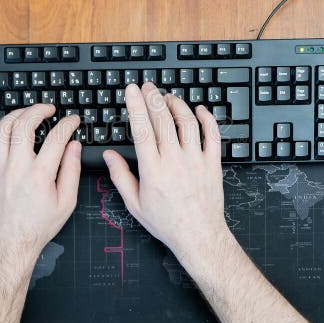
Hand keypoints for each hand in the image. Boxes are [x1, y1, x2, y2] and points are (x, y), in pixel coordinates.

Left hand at [0, 104, 81, 264]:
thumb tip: (74, 147)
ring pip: (1, 131)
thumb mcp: (67, 202)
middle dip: (38, 110)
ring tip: (26, 113)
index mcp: (40, 175)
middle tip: (49, 109)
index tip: (72, 120)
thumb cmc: (38, 226)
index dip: (67, 124)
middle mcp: (17, 168)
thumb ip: (72, 171)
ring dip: (14, 115)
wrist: (12, 243)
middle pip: (24, 126)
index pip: (56, 138)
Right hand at [103, 82, 228, 257]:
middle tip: (148, 86)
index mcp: (153, 171)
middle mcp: (175, 162)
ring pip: (188, 123)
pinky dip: (207, 119)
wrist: (199, 236)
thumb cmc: (167, 223)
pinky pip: (213, 135)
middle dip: (154, 98)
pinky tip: (199, 110)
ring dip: (177, 105)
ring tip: (168, 97)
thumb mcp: (135, 204)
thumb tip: (110, 155)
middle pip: (164, 121)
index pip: (142, 130)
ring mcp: (196, 161)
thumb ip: (120, 177)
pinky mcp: (213, 164)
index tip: (132, 90)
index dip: (136, 106)